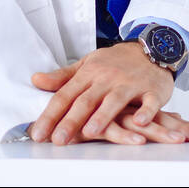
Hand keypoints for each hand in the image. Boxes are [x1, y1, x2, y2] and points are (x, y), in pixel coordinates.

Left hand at [28, 41, 176, 144]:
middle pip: (87, 100)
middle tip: (58, 139)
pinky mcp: (152, 90)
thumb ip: (62, 76)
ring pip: (115, 100)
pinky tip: (139, 122)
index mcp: (90, 73)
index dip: (51, 114)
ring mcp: (131, 84)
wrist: (152, 47)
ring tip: (91, 132)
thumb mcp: (88, 63)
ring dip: (103, 116)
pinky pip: (150, 102)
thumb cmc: (117, 61)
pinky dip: (146, 111)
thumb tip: (36, 80)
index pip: (66, 95)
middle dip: (72, 120)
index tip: (38, 132)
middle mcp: (108, 78)